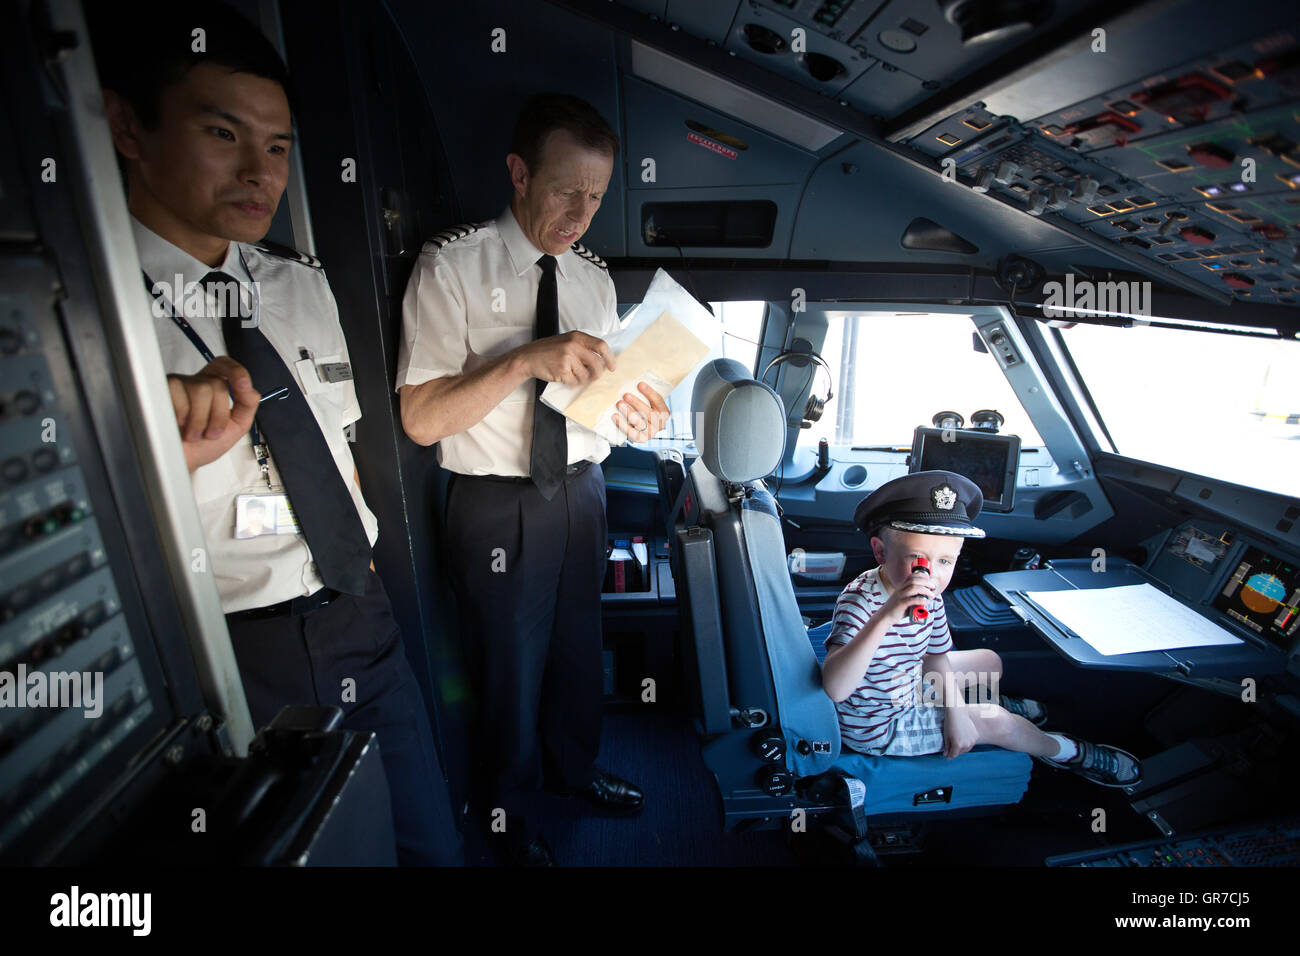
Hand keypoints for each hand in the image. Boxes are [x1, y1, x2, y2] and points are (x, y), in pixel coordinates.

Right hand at [166, 356, 259, 472]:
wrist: (182, 463)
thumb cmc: (203, 447)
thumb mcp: (236, 426)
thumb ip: (248, 405)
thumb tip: (250, 389)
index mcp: (212, 388)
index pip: (224, 366)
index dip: (235, 371)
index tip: (243, 385)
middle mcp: (195, 383)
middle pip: (217, 384)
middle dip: (218, 415)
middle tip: (208, 432)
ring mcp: (178, 386)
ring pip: (201, 389)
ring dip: (200, 420)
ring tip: (193, 433)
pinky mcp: (161, 392)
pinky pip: (178, 392)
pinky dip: (183, 416)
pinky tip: (178, 425)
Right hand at [518, 331, 613, 385]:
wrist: (528, 357)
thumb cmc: (548, 350)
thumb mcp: (567, 341)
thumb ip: (583, 347)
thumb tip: (602, 361)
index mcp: (577, 336)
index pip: (601, 345)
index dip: (609, 357)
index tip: (612, 367)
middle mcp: (573, 345)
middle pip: (596, 363)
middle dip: (597, 373)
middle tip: (594, 377)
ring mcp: (567, 357)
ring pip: (586, 374)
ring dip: (581, 379)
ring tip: (572, 374)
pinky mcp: (562, 370)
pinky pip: (575, 381)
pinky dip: (572, 382)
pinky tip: (564, 376)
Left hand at [612, 382, 669, 442]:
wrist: (643, 431)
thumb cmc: (645, 413)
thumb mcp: (650, 405)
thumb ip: (645, 397)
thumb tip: (631, 382)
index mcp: (664, 412)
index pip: (658, 401)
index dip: (649, 392)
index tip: (639, 384)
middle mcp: (659, 424)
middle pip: (649, 413)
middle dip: (637, 403)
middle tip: (626, 395)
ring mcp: (650, 433)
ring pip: (640, 422)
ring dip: (628, 412)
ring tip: (619, 404)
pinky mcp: (640, 439)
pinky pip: (631, 432)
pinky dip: (622, 424)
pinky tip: (615, 416)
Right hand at [880, 577, 933, 621]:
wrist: (884, 617)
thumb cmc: (896, 610)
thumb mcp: (904, 600)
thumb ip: (914, 598)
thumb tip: (926, 600)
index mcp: (901, 587)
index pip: (911, 576)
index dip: (921, 576)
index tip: (929, 580)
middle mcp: (900, 590)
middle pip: (914, 580)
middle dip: (926, 582)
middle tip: (933, 587)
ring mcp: (900, 596)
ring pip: (913, 588)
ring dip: (925, 590)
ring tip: (932, 595)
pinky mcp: (901, 604)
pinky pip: (912, 600)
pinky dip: (921, 600)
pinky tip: (926, 602)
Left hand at [943, 707, 977, 758]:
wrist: (957, 712)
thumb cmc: (949, 723)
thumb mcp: (946, 736)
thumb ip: (947, 747)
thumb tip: (946, 754)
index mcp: (958, 745)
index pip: (953, 755)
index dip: (949, 756)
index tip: (947, 756)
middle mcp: (966, 744)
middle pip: (960, 752)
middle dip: (955, 752)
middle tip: (951, 750)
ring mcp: (972, 740)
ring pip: (966, 748)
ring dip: (962, 748)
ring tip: (957, 744)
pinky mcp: (975, 736)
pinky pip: (971, 743)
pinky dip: (967, 743)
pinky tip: (963, 739)